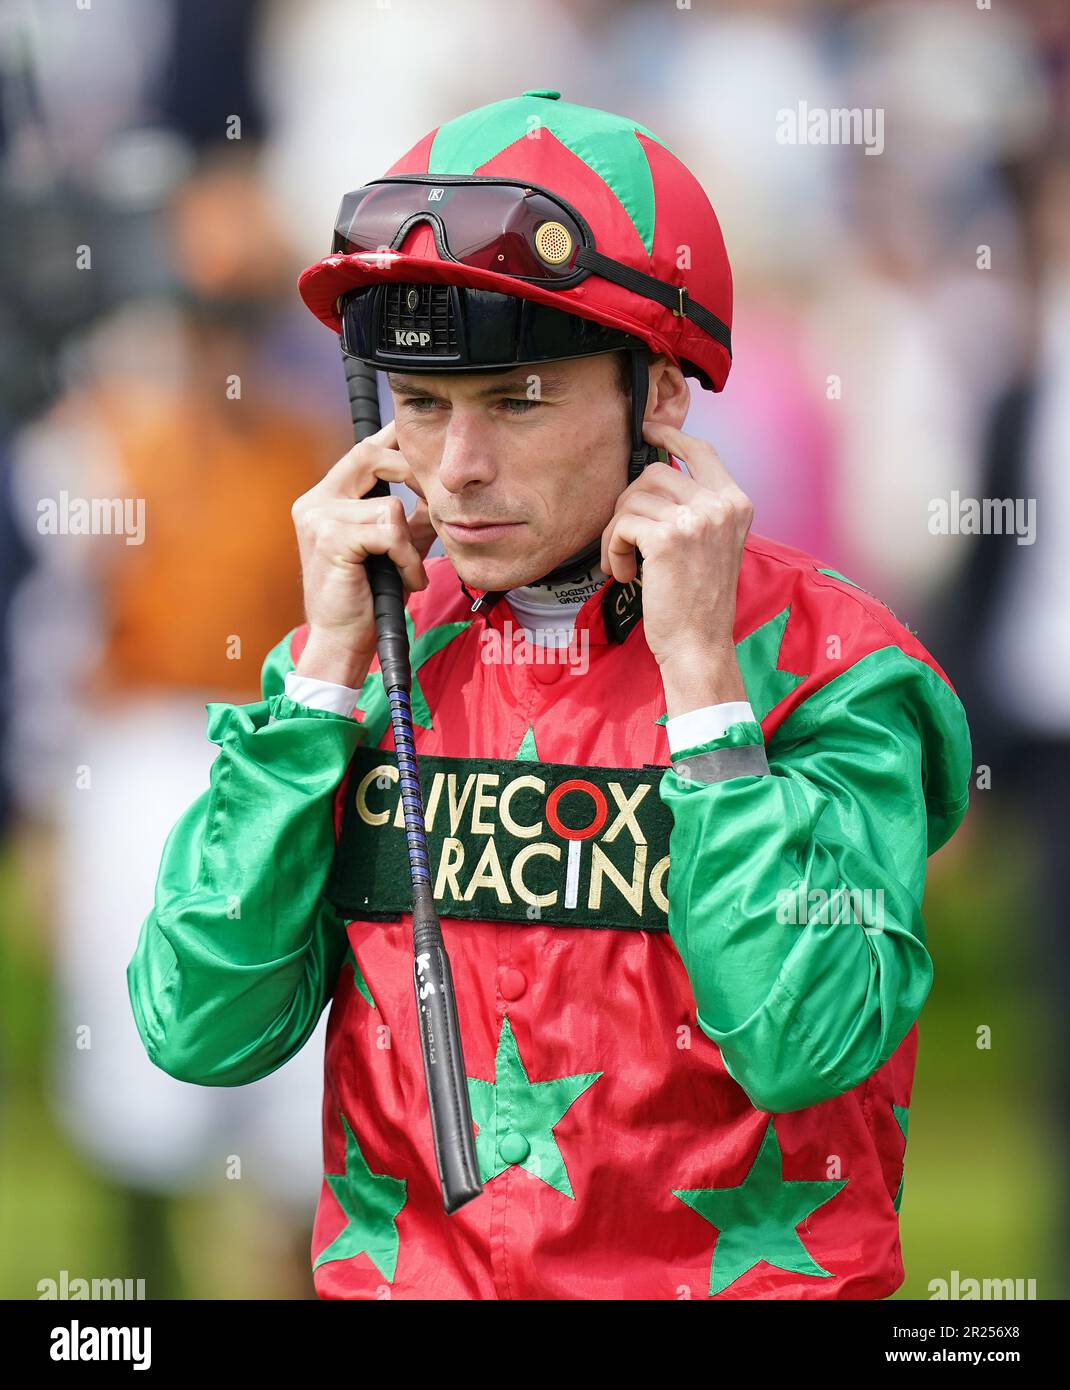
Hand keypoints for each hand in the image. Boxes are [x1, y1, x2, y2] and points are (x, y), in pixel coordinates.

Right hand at [290, 420, 435, 685]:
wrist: (342, 641)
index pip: (363, 450)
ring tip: (409, 571)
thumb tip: (443, 493)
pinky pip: (388, 531)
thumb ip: (413, 518)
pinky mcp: (330, 538)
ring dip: (411, 543)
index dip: (395, 439)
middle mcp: (315, 502)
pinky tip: (406, 580)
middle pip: (370, 455)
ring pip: (389, 505)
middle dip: (412, 472)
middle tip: (435, 503)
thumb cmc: (369, 597)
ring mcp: (318, 518)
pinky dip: (406, 558)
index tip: (426, 436)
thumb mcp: (396, 548)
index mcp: (326, 499)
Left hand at [599, 421, 751, 709]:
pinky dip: (613, 549)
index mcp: (735, 503)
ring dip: (617, 533)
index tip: (648, 430)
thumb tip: (654, 478)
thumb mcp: (712, 545)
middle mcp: (720, 505)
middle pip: (654, 474)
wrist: (699, 645)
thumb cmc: (699, 603)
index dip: (671, 436)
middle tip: (625, 542)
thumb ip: (696, 509)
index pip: (701, 451)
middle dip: (628, 506)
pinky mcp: (666, 537)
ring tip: (624, 564)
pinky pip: (622, 524)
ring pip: (632, 499)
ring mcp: (695, 519)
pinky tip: (624, 574)